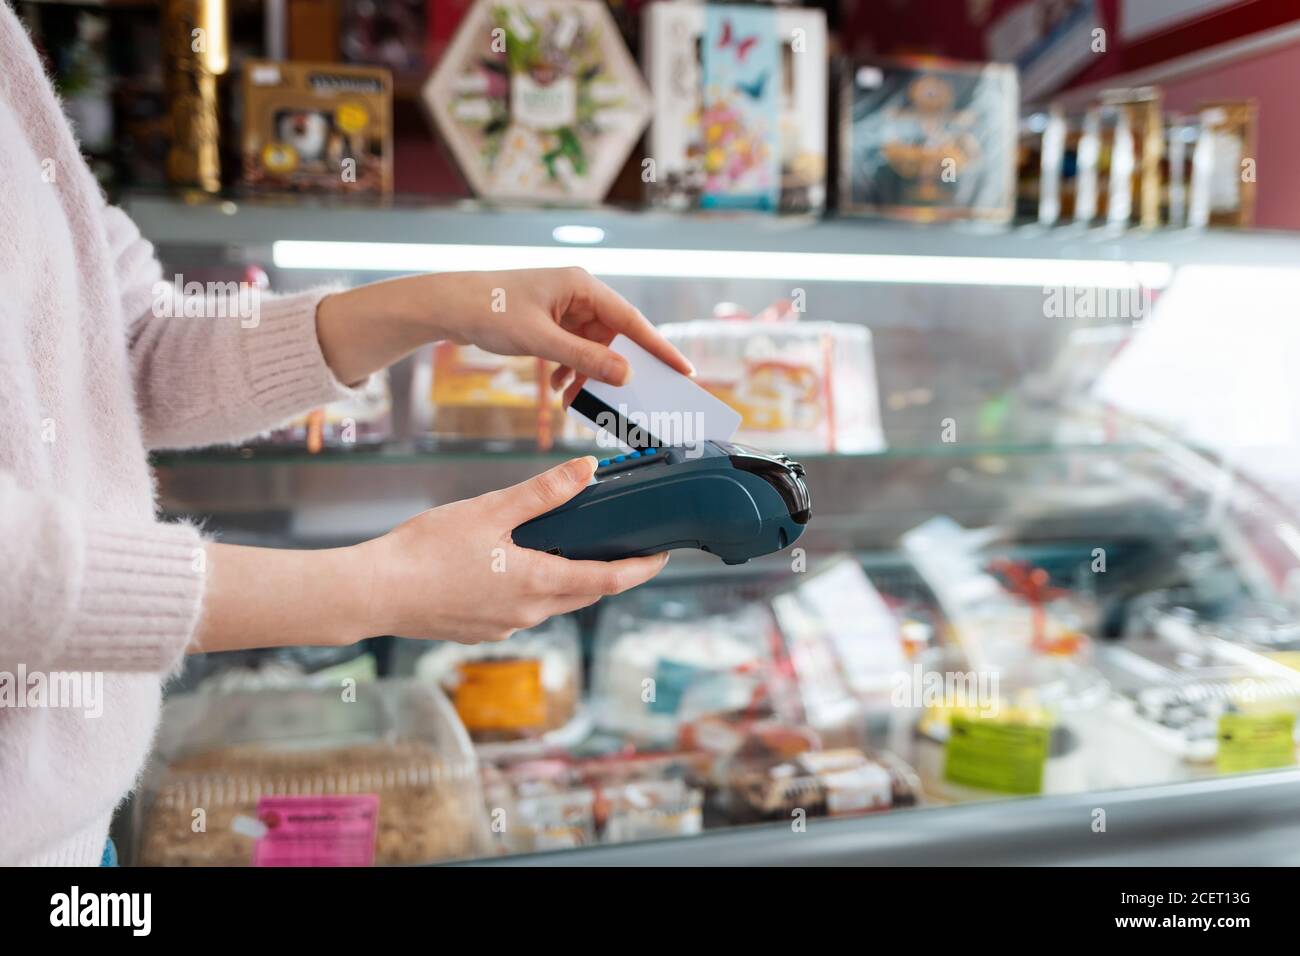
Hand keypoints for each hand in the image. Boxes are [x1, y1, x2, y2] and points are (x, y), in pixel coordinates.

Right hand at [353, 455, 669, 642]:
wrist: (375, 593)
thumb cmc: (426, 551)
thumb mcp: (490, 511)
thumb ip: (543, 493)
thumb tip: (587, 471)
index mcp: (536, 582)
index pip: (606, 580)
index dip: (640, 569)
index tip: (663, 557)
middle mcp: (527, 612)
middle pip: (584, 594)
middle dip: (609, 574)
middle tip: (627, 550)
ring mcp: (503, 625)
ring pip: (552, 603)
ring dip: (569, 581)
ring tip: (571, 551)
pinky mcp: (480, 629)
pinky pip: (521, 610)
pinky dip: (533, 590)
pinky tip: (515, 568)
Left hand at [431, 268, 693, 404]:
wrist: (449, 306)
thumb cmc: (491, 311)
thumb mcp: (541, 340)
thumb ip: (585, 358)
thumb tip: (625, 374)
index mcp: (582, 286)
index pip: (632, 320)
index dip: (659, 347)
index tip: (682, 369)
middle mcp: (578, 293)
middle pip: (614, 336)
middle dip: (613, 369)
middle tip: (626, 397)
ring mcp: (565, 307)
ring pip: (593, 347)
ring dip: (587, 374)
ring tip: (575, 397)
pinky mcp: (551, 320)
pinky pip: (574, 349)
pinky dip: (570, 370)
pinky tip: (559, 386)